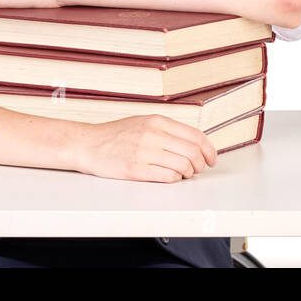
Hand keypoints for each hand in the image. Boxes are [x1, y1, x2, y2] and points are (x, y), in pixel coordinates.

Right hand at [70, 114, 217, 182]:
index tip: (211, 159)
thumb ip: (167, 130)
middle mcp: (153, 134)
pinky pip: (168, 177)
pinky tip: (169, 176)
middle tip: (197, 169)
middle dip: (200, 164)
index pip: (195, 135)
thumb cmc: (116, 135)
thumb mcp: (144, 122)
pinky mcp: (136, 169)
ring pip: (183, 166)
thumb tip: (194, 144)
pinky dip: (174, 179)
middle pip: (193, 152)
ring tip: (182, 173)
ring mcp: (144, 152)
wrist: (89, 144)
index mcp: (157, 121)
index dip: (209, 150)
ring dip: (188, 173)